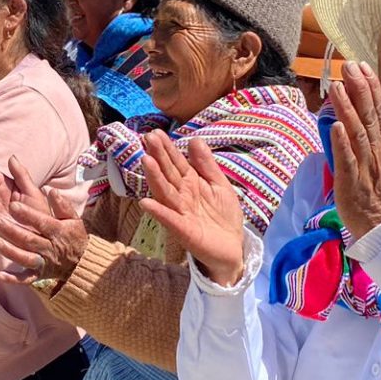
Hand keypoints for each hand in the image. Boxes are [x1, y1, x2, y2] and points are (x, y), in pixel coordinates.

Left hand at [0, 156, 87, 289]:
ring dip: (10, 252)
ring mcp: (43, 263)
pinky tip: (0, 276)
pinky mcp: (38, 276)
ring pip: (25, 258)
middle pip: (29, 239)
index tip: (13, 205)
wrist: (82, 264)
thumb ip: (62, 206)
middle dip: (12, 230)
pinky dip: (14, 279)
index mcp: (57, 231)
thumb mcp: (73, 219)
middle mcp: (49, 248)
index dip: (28, 214)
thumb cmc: (73, 237)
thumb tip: (52, 191)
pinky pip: (25, 279)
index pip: (42, 222)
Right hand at [137, 132, 245, 285]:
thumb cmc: (224, 215)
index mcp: (190, 183)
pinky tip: (146, 202)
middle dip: (159, 156)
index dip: (167, 148)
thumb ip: (207, 164)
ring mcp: (181, 213)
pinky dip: (159, 212)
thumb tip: (194, 139)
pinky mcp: (184, 231)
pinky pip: (170, 220)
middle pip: (168, 174)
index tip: (155, 132)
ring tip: (146, 161)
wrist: (233, 246)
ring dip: (155, 178)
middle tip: (148, 138)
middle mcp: (182, 196)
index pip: (176, 162)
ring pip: (166, 193)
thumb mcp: (219, 184)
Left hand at [326, 62, 380, 238]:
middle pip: (369, 115)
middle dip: (359, 89)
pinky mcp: (353, 182)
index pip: (379, 110)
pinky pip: (347, 159)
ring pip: (357, 132)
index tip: (361, 65)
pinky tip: (335, 125)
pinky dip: (341, 142)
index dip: (370, 86)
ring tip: (338, 87)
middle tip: (349, 66)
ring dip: (348, 109)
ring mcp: (366, 166)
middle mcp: (378, 151)